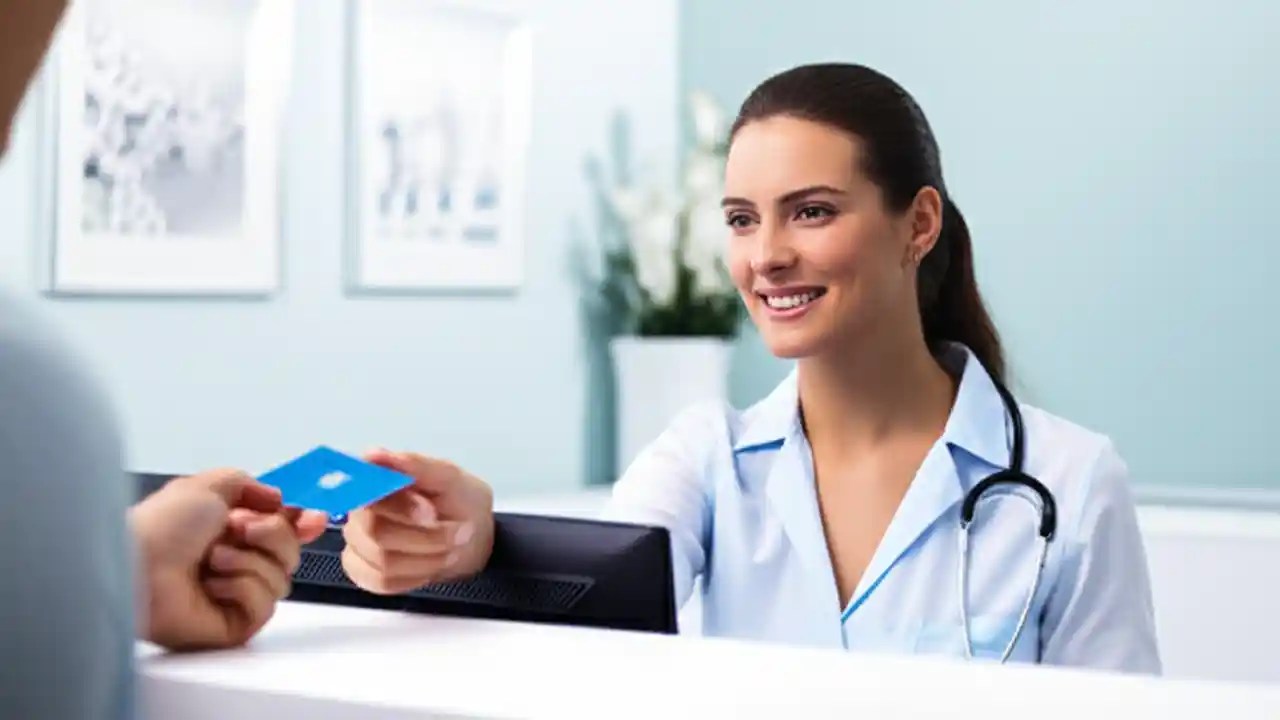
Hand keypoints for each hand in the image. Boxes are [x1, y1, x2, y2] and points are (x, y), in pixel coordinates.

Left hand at [128, 469, 327, 650]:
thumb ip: (249, 484)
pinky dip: (242, 588)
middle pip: (290, 551)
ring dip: (249, 562)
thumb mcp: (208, 485)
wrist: (136, 567)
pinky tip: (213, 586)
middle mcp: (234, 562)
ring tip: (213, 560)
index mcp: (228, 530)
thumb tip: (277, 499)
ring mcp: (234, 595)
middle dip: (272, 535)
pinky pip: (265, 605)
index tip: (313, 517)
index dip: (301, 523)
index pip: (281, 529)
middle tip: (241, 529)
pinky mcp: (234, 624)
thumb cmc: (161, 528)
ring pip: (281, 578)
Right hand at [342, 449, 494, 594]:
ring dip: (426, 557)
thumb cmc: (460, 502)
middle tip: (456, 531)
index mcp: (376, 481)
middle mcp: (360, 511)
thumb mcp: (450, 478)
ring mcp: (358, 543)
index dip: (399, 507)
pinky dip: (415, 575)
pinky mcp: (364, 572)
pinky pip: (382, 581)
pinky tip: (431, 562)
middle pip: (375, 532)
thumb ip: (414, 465)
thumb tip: (374, 455)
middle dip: (425, 536)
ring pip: (382, 561)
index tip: (430, 512)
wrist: (473, 537)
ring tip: (450, 547)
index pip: (365, 494)